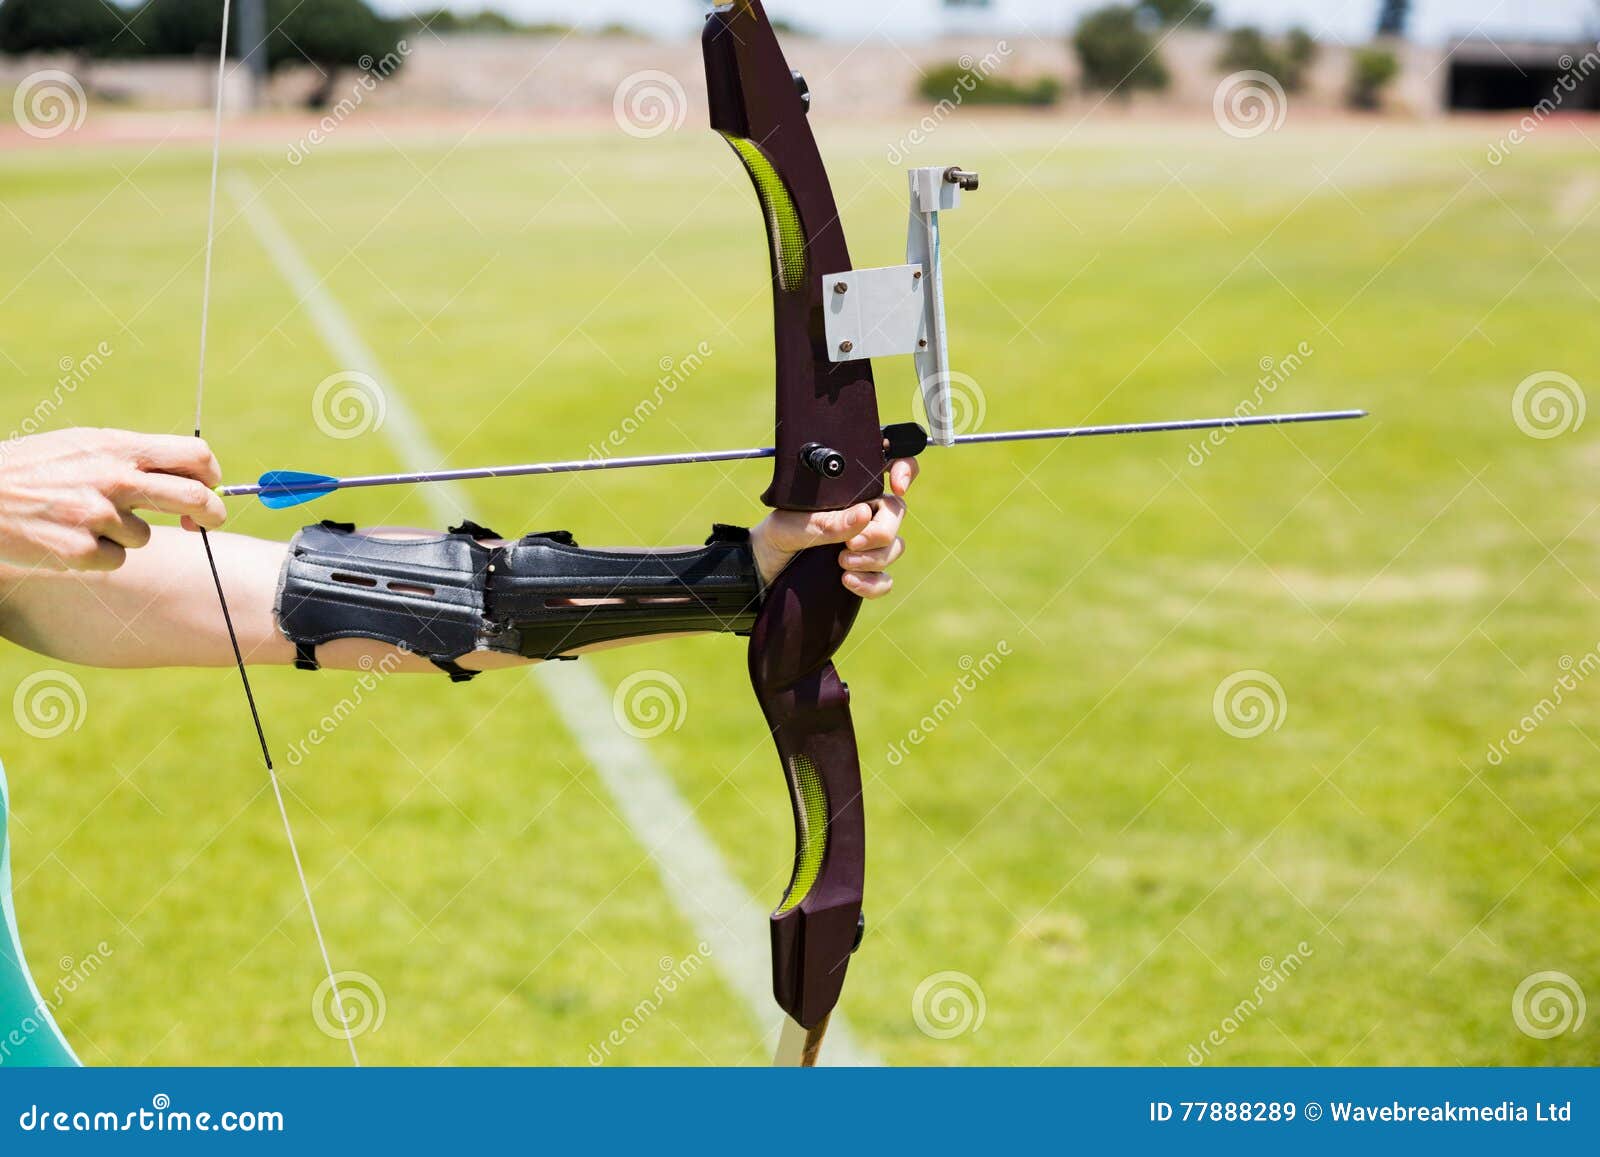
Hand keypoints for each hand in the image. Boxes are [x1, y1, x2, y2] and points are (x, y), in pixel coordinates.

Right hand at [0, 428, 225, 570]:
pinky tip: (66, 537)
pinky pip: (115, 560)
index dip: (211, 475)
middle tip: (205, 524)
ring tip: (81, 519)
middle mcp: (114, 479)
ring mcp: (97, 516)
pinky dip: (98, 555)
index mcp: (117, 448)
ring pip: (144, 537)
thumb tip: (191, 477)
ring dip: (124, 535)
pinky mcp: (80, 551)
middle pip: (195, 498)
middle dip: (211, 515)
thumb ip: (133, 459)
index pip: (194, 456)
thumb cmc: (34, 469)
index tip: (209, 489)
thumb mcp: (83, 447)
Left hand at [750, 456, 917, 596]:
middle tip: (850, 546)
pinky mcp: (865, 572)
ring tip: (842, 565)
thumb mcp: (793, 525)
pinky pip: (885, 579)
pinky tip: (848, 582)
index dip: (906, 469)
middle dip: (880, 533)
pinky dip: (872, 584)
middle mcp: (864, 513)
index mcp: (851, 491)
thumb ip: (828, 522)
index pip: (891, 467)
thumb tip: (865, 514)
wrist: (763, 568)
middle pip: (896, 514)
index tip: (898, 486)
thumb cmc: (777, 535)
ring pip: (895, 547)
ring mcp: (867, 544)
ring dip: (873, 560)